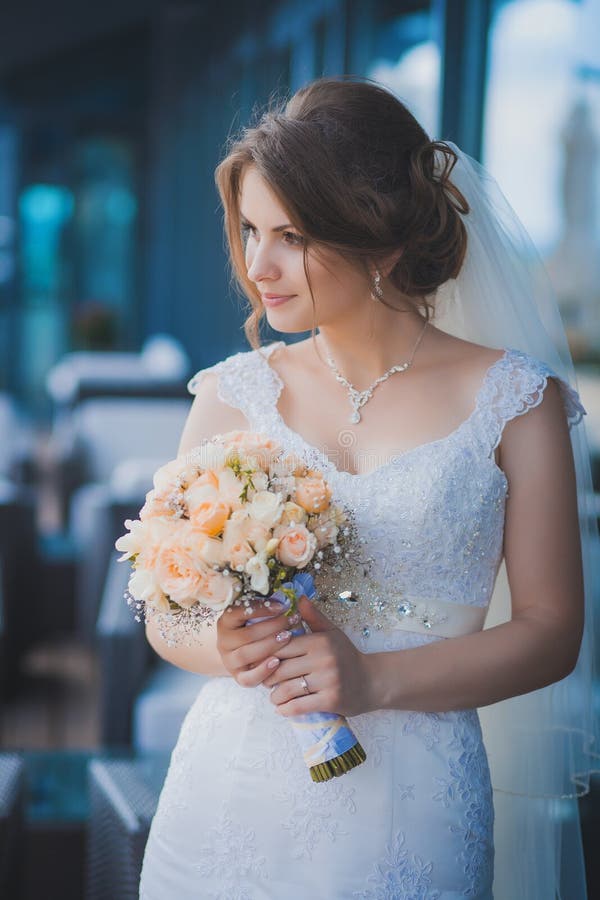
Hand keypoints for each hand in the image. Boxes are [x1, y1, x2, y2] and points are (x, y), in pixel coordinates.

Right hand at [216, 598, 301, 686]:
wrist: (242, 653)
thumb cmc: (257, 629)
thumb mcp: (260, 616)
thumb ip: (275, 607)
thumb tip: (302, 599)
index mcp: (226, 622)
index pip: (238, 611)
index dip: (261, 608)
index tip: (282, 606)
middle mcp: (223, 642)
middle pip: (247, 634)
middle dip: (271, 627)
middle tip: (291, 621)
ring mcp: (229, 661)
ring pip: (246, 655)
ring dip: (268, 645)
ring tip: (287, 637)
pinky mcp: (239, 677)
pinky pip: (248, 678)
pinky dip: (263, 671)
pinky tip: (277, 662)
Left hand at [263, 596, 376, 717]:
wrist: (372, 682)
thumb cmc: (347, 656)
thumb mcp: (332, 633)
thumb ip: (313, 617)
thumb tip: (299, 598)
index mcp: (320, 641)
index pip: (282, 647)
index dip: (268, 655)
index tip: (264, 663)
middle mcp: (323, 659)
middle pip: (281, 669)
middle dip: (269, 678)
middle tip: (266, 681)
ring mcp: (328, 680)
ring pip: (287, 689)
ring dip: (275, 696)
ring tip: (275, 696)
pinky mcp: (330, 700)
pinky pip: (299, 706)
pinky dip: (286, 709)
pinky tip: (282, 707)